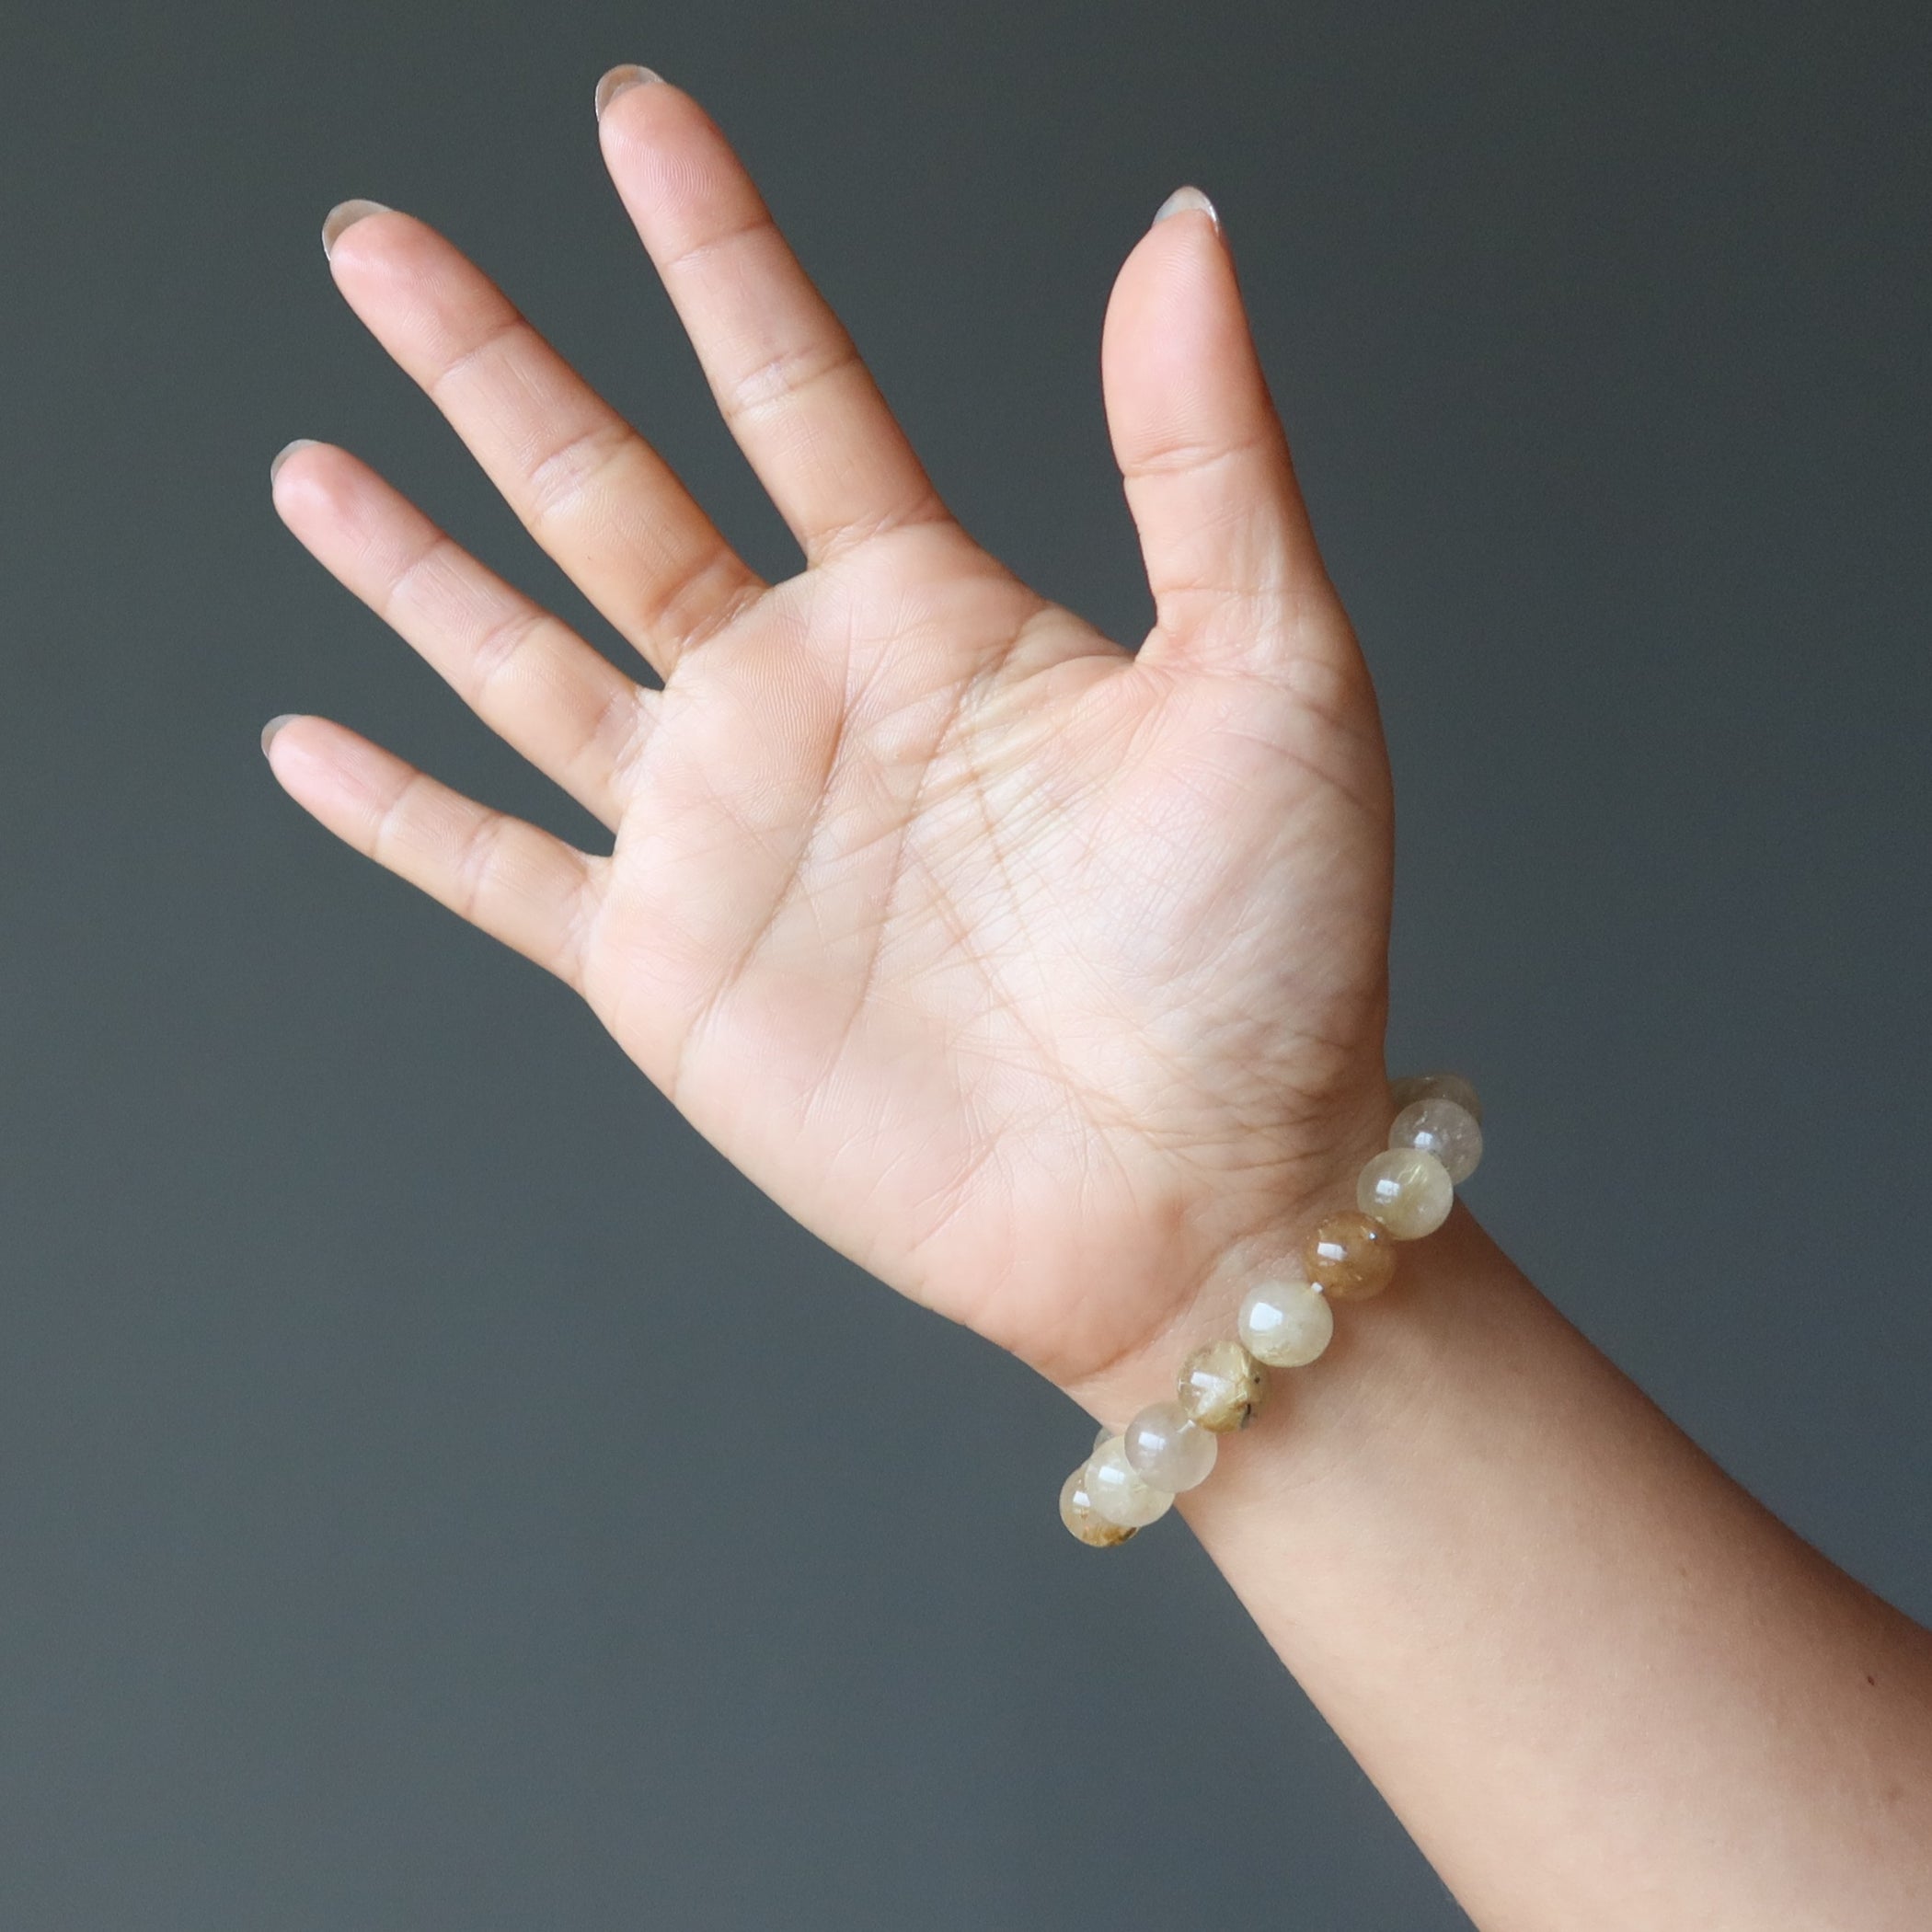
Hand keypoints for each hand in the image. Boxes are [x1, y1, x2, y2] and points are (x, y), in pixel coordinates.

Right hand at [265, 70, 1395, 1404]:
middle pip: (608, 491)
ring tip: (314, 464)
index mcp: (937, 616)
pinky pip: (496, 872)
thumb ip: (1204, 455)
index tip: (635, 115)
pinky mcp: (664, 972)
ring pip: (522, 660)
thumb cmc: (1266, 956)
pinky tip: (307, 742)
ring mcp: (722, 836)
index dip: (712, 245)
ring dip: (413, 563)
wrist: (1196, 1191)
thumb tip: (1180, 228)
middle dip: (492, 364)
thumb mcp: (1271, 673)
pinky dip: (398, 814)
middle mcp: (806, 705)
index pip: (793, 387)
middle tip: (377, 243)